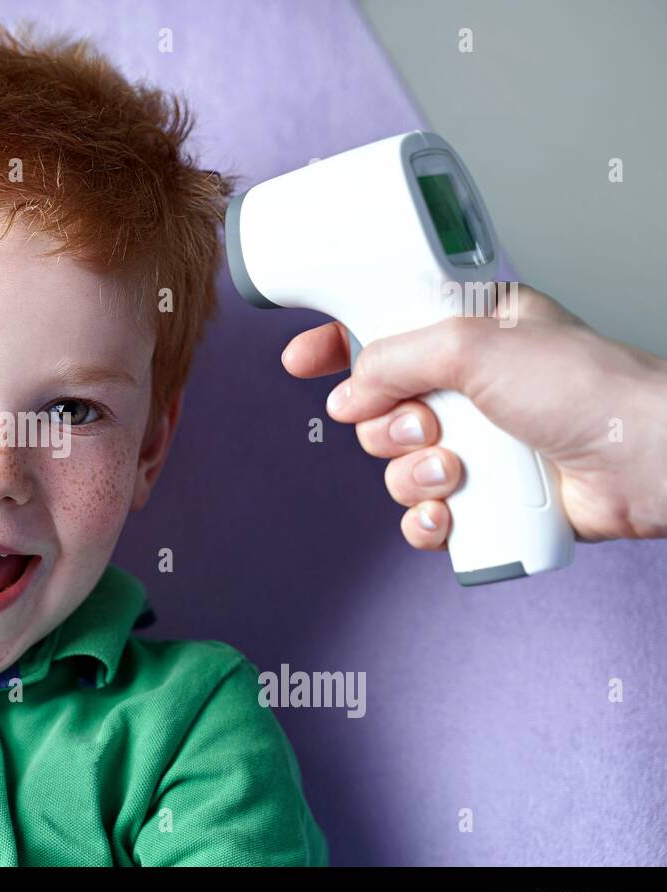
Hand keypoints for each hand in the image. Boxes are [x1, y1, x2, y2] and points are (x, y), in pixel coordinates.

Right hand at [282, 284, 666, 547]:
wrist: (646, 462)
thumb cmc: (591, 389)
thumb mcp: (477, 345)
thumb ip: (396, 356)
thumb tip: (349, 389)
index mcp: (470, 332)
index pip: (383, 327)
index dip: (337, 344)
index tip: (302, 358)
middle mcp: (470, 387)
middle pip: (378, 408)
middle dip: (387, 425)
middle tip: (425, 423)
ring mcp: (477, 443)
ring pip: (395, 466)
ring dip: (411, 473)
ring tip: (455, 468)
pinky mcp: (485, 497)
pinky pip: (422, 514)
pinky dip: (427, 520)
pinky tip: (449, 513)